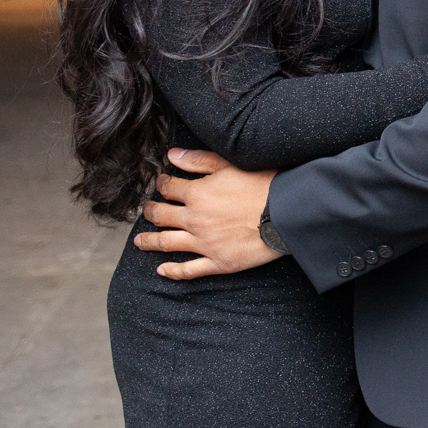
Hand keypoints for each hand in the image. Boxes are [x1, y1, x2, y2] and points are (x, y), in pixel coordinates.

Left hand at [134, 149, 280, 280]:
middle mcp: (194, 220)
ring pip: (167, 243)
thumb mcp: (231, 164)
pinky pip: (189, 270)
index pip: (169, 188)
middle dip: (150, 211)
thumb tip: (171, 155)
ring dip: (150, 241)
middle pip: (162, 216)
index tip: (160, 183)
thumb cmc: (264, 185)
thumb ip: (198, 160)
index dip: (162, 184)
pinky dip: (173, 271)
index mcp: (197, 194)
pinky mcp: (218, 261)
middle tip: (146, 210)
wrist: (288, 213)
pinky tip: (162, 270)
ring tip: (139, 241)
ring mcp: (204, 243)